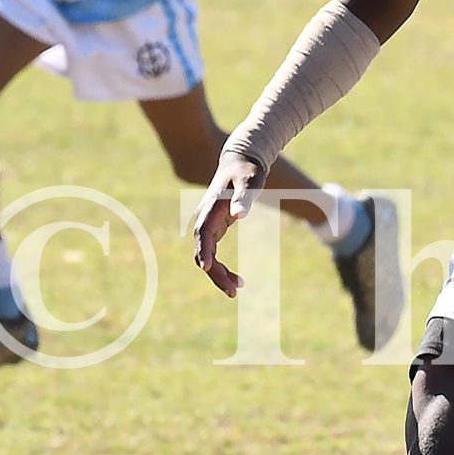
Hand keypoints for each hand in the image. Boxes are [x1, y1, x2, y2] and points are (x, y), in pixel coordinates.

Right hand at [189, 150, 268, 296]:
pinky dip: (221, 267)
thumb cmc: (247, 172)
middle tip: (234, 291)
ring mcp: (208, 226)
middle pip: (203, 252)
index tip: (206, 267)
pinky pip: (214, 254)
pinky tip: (236, 279)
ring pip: (207, 256)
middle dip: (215, 272)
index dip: (204, 251)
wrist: (241, 163)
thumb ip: (244, 198)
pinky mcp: (215, 229)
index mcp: (211, 210)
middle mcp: (205, 220)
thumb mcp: (250, 183)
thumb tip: (239, 215)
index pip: (204, 235)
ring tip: (237, 290)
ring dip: (218, 274)